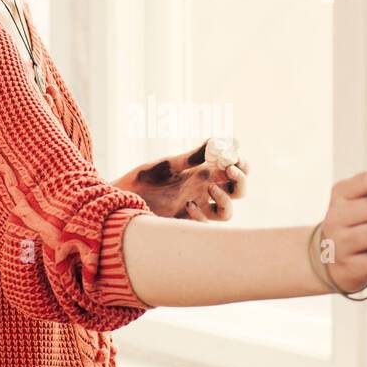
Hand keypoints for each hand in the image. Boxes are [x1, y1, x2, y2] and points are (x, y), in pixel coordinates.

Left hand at [115, 141, 249, 220]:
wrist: (124, 197)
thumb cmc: (144, 178)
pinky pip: (204, 225)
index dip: (242, 165)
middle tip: (229, 169)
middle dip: (240, 180)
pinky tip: (187, 205)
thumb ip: (191, 157)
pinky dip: (201, 215)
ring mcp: (197, 208)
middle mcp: (204, 192)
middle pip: (238, 191)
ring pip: (227, 212)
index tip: (236, 157)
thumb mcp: (168, 164)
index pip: (234, 170)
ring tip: (209, 187)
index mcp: (203, 174)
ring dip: (225, 199)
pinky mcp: (185, 223)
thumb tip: (214, 140)